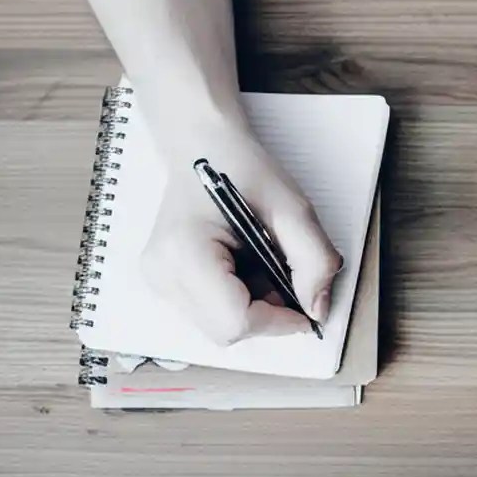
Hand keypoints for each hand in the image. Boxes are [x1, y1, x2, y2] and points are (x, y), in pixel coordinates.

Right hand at [141, 122, 341, 344]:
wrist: (202, 146)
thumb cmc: (241, 168)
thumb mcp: (292, 208)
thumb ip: (313, 260)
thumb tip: (317, 309)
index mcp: (184, 251)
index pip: (235, 320)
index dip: (278, 322)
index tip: (305, 308)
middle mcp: (162, 273)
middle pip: (228, 330)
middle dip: (268, 314)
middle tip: (286, 277)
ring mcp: (159, 281)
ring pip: (222, 326)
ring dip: (255, 307)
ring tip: (263, 264)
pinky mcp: (166, 283)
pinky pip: (213, 313)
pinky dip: (241, 299)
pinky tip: (246, 266)